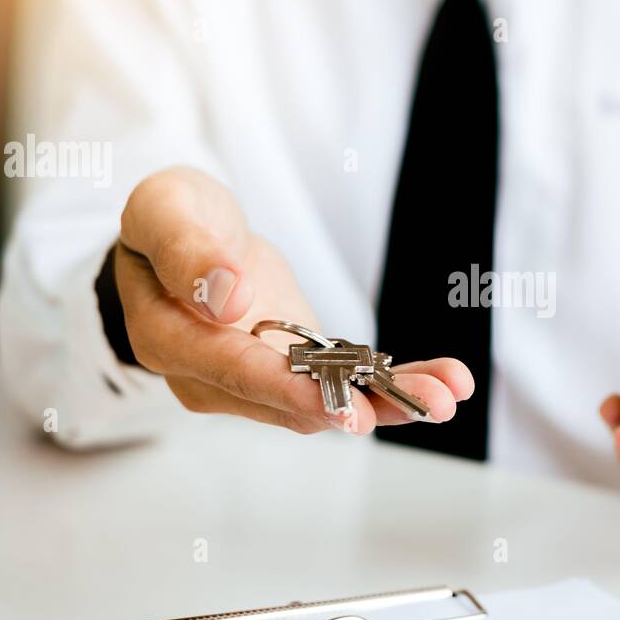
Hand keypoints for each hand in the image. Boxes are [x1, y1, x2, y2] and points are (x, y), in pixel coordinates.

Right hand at [114, 167, 472, 433]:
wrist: (185, 240)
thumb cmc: (171, 222)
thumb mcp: (167, 212)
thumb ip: (187, 251)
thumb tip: (228, 299)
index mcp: (173, 339)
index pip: (234, 372)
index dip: (291, 393)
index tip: (343, 408)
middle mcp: (216, 378)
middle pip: (292, 402)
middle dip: (365, 405)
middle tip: (432, 403)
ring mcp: (259, 381)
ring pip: (327, 402)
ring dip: (393, 401)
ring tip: (452, 391)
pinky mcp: (297, 371)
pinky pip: (346, 384)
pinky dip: (395, 384)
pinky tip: (446, 380)